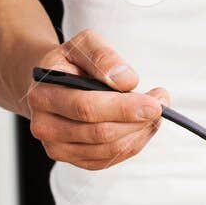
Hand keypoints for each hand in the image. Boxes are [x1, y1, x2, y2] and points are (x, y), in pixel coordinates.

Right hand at [25, 29, 168, 169]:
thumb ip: (103, 57)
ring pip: (107, 150)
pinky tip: (143, 126)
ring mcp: (56, 147)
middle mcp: (44, 126)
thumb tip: (126, 81)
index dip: (124, 108)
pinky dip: (132, 143)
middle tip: (162, 103)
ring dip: (139, 133)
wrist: (53, 82)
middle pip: (99, 133)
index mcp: (43, 94)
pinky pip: (109, 159)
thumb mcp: (85, 44)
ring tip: (156, 112)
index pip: (86, 108)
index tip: (155, 103)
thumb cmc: (72, 61)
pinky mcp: (73, 159)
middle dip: (138, 121)